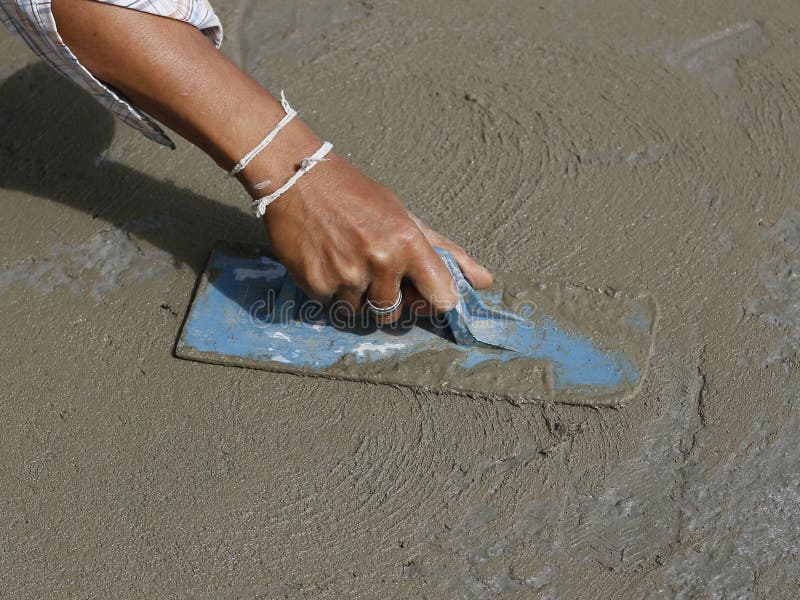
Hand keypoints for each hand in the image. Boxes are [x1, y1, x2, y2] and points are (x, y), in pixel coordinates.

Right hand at [263, 153, 492, 322]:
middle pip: (394, 315)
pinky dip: (329, 289)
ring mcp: (346, 275)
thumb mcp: (405, 217)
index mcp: (408, 242)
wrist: (298, 179)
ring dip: (356, 296)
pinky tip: (325, 260)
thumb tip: (485, 281)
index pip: (442, 299)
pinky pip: (331, 304)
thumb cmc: (358, 196)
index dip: (432, 302)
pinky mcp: (316, 283)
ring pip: (360, 313)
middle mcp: (380, 261)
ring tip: (346, 261)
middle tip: (373, 270)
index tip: (421, 293)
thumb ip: (445, 253)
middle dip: (387, 300)